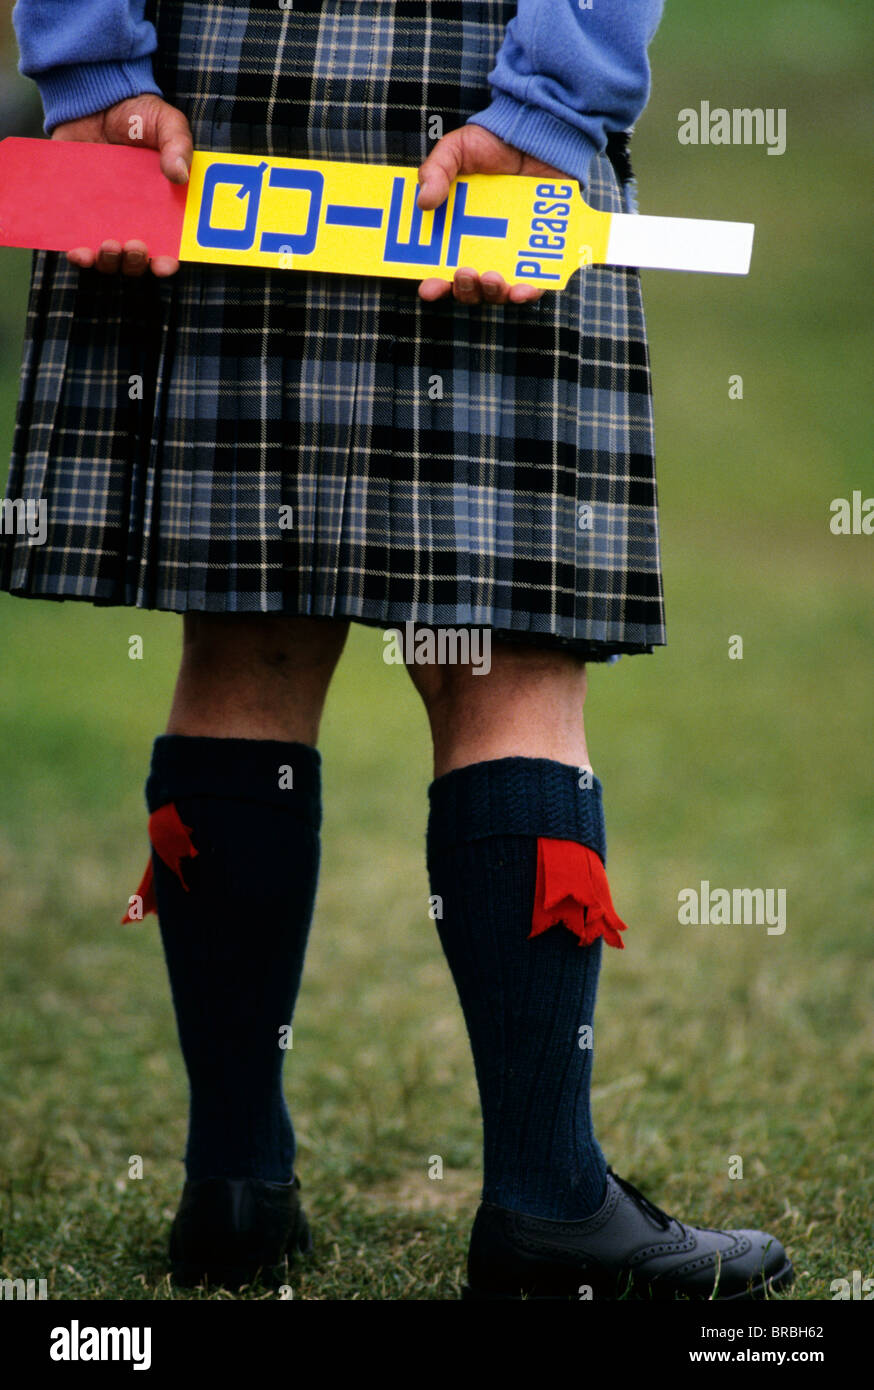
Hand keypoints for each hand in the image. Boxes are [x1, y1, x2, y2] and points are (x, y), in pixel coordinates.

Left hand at [51, 94, 192, 276]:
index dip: (166, 263)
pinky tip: (78, 252)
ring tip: (109, 246)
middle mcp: (133, 219)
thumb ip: (178, 146)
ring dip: (109, 263)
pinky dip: (78, 255)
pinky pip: (77, 243)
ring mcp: (105, 217)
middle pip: (136, 261)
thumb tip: (180, 175)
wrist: (95, 99)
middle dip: (136, 263)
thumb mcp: (167, 123)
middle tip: (134, 245)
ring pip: (107, 260)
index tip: (163, 264)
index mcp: (160, 208)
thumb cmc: (138, 114)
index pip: (167, 247)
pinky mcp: (78, 210)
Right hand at [416, 124, 571, 305]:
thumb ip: (436, 171)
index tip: (428, 288)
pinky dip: (528, 293)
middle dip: (465, 290)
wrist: (538, 136)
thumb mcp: (456, 150)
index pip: (441, 270)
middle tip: (464, 272)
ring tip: (490, 278)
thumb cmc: (493, 144)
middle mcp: (483, 250)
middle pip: (470, 289)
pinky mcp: (539, 254)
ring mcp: (511, 254)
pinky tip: (522, 290)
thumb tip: (423, 202)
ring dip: (492, 293)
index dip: (434, 285)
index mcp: (457, 234)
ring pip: (499, 292)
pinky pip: (535, 285)